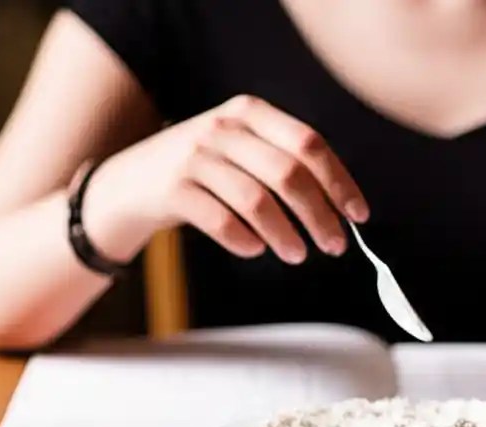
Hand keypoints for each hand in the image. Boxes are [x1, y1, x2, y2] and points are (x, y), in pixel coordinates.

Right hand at [85, 95, 368, 263]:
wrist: (127, 184)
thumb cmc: (199, 172)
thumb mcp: (238, 150)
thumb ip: (282, 162)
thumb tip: (340, 204)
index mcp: (249, 113)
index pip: (308, 144)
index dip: (339, 182)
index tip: (358, 215)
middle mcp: (222, 128)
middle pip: (288, 173)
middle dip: (320, 214)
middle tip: (335, 245)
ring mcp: (194, 156)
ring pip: (257, 200)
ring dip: (286, 234)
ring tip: (297, 254)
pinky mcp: (171, 189)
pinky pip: (220, 220)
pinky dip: (245, 240)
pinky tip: (255, 250)